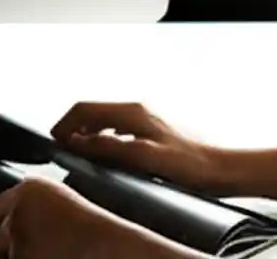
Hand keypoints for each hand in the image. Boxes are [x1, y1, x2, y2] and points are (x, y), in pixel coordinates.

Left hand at [0, 176, 171, 258]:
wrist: (110, 248)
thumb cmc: (99, 231)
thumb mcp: (65, 207)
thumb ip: (37, 211)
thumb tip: (18, 226)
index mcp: (30, 190)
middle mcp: (16, 211)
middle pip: (0, 237)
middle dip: (12, 247)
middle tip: (48, 248)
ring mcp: (16, 239)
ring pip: (13, 258)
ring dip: (29, 258)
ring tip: (63, 252)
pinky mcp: (21, 258)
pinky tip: (59, 256)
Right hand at [51, 102, 228, 194]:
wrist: (221, 167)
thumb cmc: (192, 165)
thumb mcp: (146, 158)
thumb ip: (111, 148)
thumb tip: (81, 141)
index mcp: (133, 112)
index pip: (85, 108)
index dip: (64, 124)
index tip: (54, 141)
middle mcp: (137, 110)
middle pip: (92, 111)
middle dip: (72, 127)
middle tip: (62, 148)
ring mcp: (144, 118)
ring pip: (103, 118)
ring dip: (86, 132)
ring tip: (78, 151)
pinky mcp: (150, 129)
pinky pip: (115, 127)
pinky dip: (101, 136)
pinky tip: (105, 152)